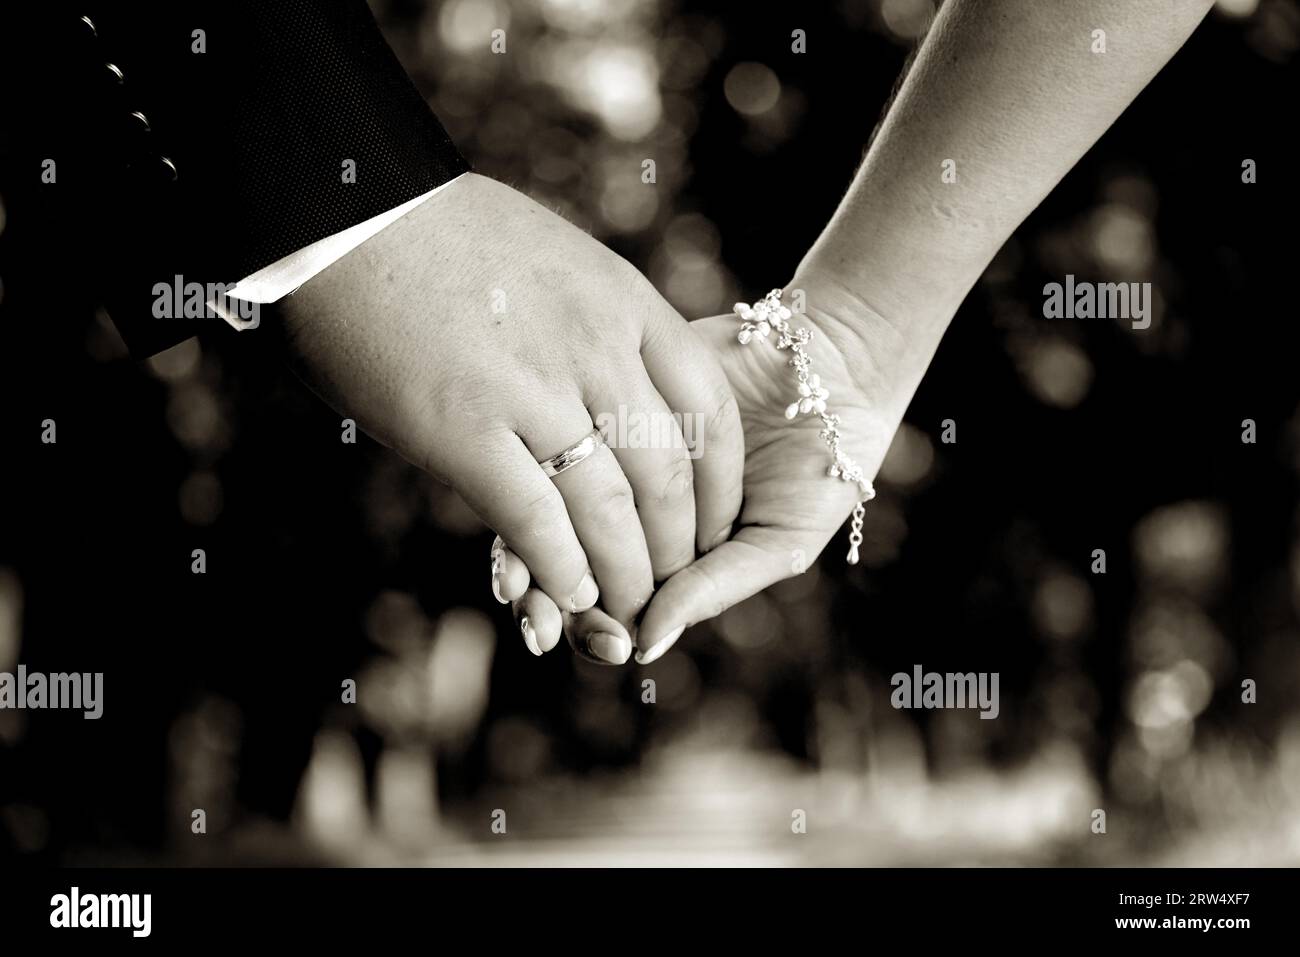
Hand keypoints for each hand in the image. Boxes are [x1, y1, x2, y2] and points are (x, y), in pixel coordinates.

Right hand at [278, 174, 743, 662]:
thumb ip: (597, 326)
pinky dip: (560, 568)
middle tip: (670, 585)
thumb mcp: (555, 262)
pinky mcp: (465, 430)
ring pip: (610, 510)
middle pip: (666, 475)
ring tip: (624, 609)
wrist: (347, 209)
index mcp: (623, 303)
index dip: (721, 483)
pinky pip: (536, 519)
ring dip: (624, 574)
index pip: (709, 411)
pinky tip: (570, 594)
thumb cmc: (441, 234)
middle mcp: (594, 349)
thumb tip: (615, 382)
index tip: (716, 524)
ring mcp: (533, 391)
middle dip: (676, 546)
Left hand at [500, 274, 917, 663]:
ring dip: (525, 549)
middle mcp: (627, 509)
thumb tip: (644, 643)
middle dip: (545, 602)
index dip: (595, 632)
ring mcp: (612, 454)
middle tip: (544, 629)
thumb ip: (714, 590)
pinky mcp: (607, 395)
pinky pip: (561, 438)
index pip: (612, 605)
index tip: (606, 647)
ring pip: (547, 507)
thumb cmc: (822, 466)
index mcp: (665, 555)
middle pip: (564, 564)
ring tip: (518, 581)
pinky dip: (543, 470)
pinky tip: (537, 496)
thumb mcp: (779, 543)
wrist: (838, 368)